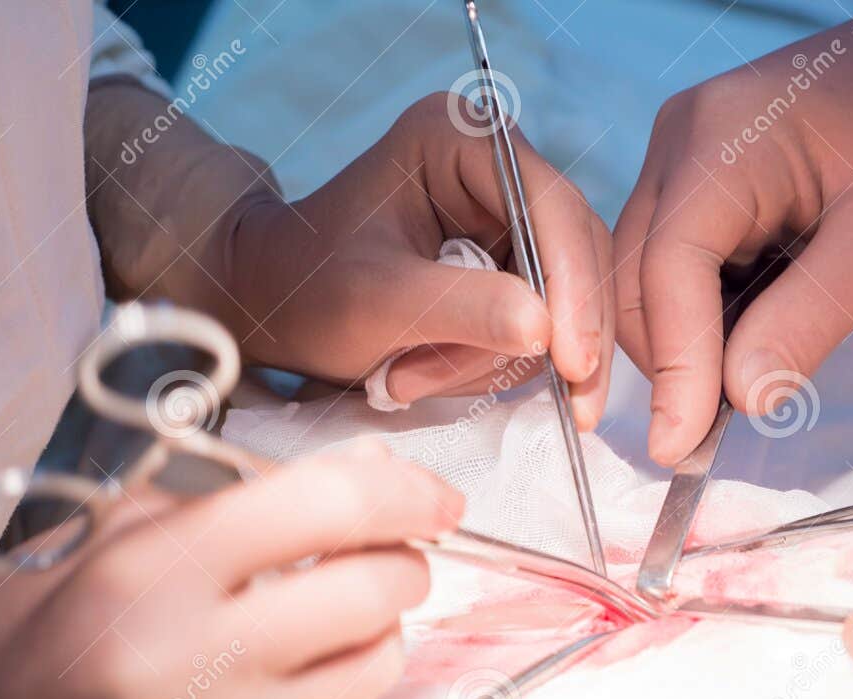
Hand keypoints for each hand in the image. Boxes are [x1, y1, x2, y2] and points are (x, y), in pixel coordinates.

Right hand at [0, 441, 459, 698]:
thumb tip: (362, 478)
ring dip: (379, 628)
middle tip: (387, 553)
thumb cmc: (28, 627)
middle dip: (402, 562)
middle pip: (375, 591)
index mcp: (156, 570)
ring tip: (333, 616)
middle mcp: (194, 660)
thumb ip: (243, 503)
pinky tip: (298, 671)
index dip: (405, 491)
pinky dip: (343, 685)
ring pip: (378, 665)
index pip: (330, 506)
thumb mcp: (120, 531)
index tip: (435, 496)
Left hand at [225, 95, 613, 425]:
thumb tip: (544, 330)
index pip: (549, 206)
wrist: (278, 308)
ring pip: (562, 300)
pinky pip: (540, 326)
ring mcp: (506, 220)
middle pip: (574, 255)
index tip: (574, 363)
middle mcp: (494, 168)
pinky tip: (425, 373)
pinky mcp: (510, 267)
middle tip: (552, 406)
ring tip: (410, 378)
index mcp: (458, 138)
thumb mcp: (379, 302)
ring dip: (499, 360)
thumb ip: (463, 309)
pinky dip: (491, 366)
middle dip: (548, 336)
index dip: (572, 286)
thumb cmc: (309, 288)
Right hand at [613, 0, 852, 463]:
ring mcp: (681, 161)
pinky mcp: (695, 184)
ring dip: (682, 346)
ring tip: (738, 399)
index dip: (674, 364)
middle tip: (706, 444)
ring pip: (642, 280)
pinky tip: (746, 349)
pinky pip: (672, 267)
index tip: (682, 446)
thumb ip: (814, 317)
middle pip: (634, 279)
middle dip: (668, 364)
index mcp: (724, 138)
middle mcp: (681, 142)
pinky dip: (700, 320)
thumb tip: (740, 399)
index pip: (668, 268)